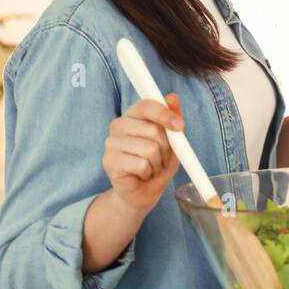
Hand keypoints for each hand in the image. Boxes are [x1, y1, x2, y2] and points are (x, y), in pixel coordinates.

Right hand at [103, 95, 182, 213]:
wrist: (144, 191)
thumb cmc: (158, 163)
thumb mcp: (172, 140)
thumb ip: (172, 118)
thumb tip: (173, 97)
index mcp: (133, 115)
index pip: (146, 105)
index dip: (165, 114)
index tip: (179, 126)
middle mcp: (118, 125)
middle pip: (153, 130)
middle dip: (165, 147)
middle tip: (161, 157)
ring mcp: (111, 143)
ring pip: (149, 149)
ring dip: (158, 162)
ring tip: (151, 167)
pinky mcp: (109, 161)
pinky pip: (141, 164)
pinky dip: (148, 172)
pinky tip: (142, 175)